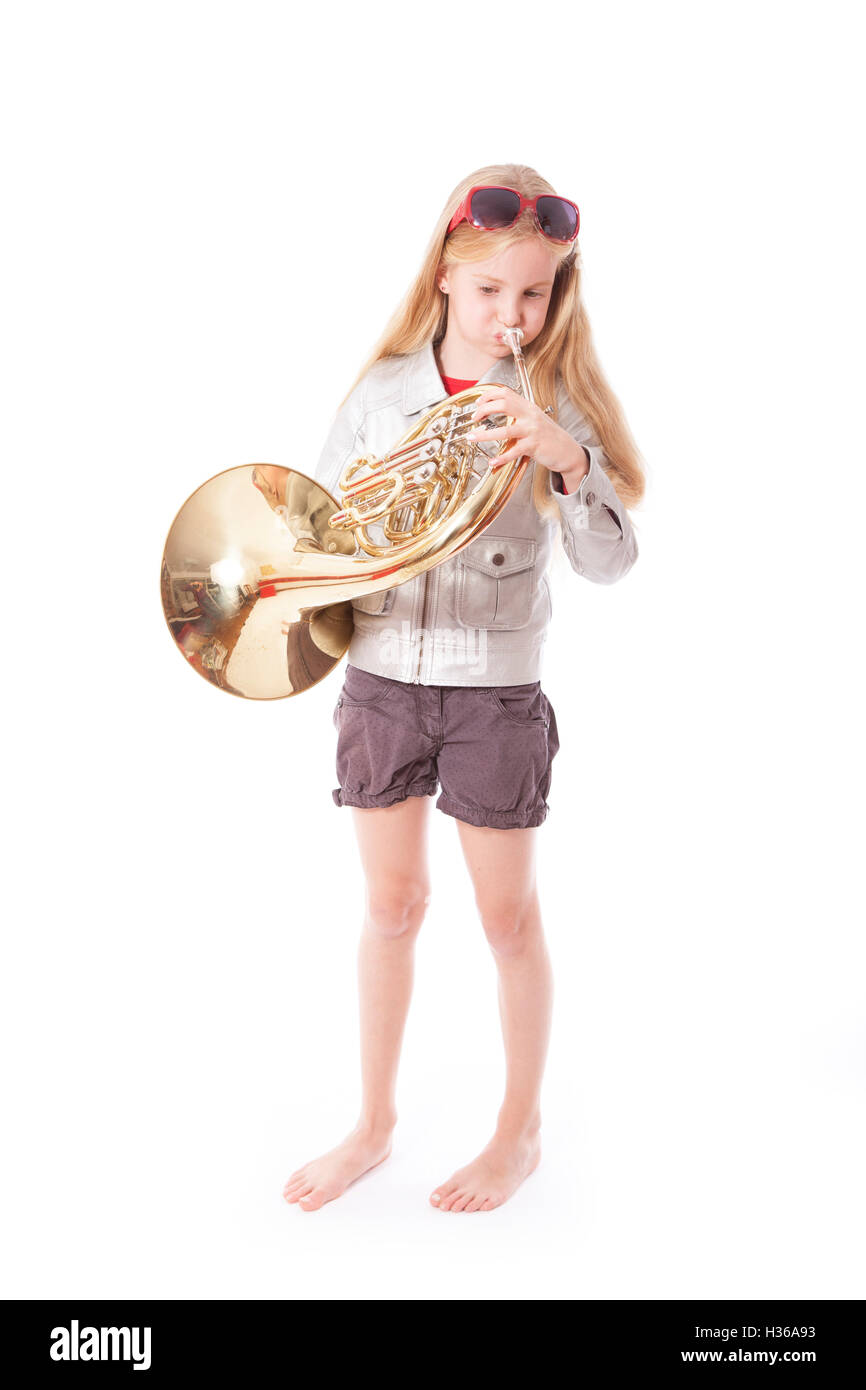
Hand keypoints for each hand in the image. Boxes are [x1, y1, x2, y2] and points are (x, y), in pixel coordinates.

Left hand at [464, 385, 589, 483]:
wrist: (568, 451)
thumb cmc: (549, 436)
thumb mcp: (535, 419)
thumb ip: (519, 414)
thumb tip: (498, 411)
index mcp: (528, 407)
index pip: (506, 393)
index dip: (489, 396)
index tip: (478, 402)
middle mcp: (530, 416)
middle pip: (504, 405)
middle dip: (485, 410)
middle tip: (474, 418)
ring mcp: (532, 431)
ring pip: (505, 430)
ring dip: (485, 435)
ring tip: (472, 437)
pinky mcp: (533, 446)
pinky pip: (513, 451)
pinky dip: (501, 458)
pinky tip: (493, 462)